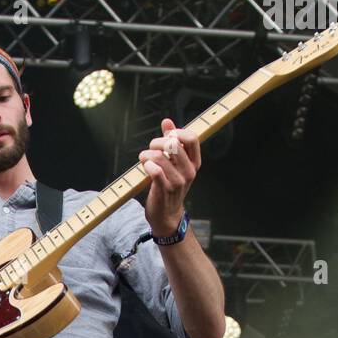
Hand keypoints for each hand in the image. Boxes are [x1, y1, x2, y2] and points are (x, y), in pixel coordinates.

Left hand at [140, 118, 199, 237]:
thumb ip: (171, 141)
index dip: (177, 132)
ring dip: (147, 154)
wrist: (166, 215)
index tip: (166, 137)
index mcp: (194, 163)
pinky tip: (145, 167)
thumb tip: (167, 121)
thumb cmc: (169, 186)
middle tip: (151, 149)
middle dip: (157, 142)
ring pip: (160, 156)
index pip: (192, 138)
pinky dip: (146, 165)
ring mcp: (178, 182)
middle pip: (173, 144)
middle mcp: (189, 171)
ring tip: (144, 158)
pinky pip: (155, 170)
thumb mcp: (174, 164)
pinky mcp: (164, 190)